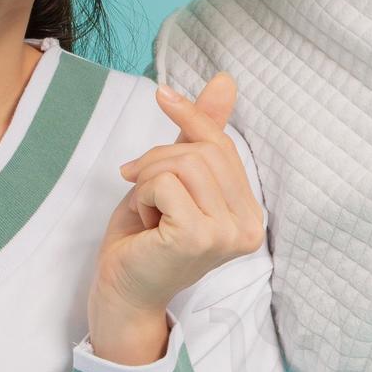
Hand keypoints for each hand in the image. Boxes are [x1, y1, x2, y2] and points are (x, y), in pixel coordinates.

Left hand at [92, 74, 262, 363]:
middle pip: (204, 152)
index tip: (163, 94)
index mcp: (250, 214)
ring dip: (149, 178)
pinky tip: (143, 221)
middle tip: (136, 183)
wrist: (122, 292)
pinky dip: (142, 195)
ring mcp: (227, 235)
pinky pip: (165, 184)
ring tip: (144, 206)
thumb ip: (202, 135)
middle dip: (159, 158)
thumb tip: (225, 80)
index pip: (225, 147)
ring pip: (184, 164)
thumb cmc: (145, 239)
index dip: (193, 117)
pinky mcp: (198, 238)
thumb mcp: (175, 178)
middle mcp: (249, 227)